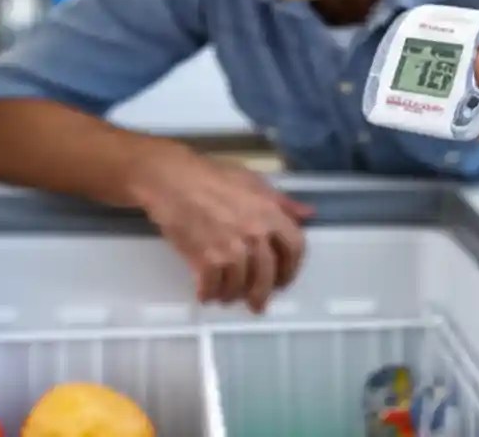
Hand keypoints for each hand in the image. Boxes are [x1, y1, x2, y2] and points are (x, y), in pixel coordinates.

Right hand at [125, 147, 312, 313]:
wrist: (170, 179)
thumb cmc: (210, 175)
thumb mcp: (253, 181)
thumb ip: (281, 202)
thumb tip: (308, 214)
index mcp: (269, 213)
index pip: (295, 248)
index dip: (291, 268)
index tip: (283, 279)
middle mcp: (254, 233)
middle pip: (267, 275)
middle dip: (262, 293)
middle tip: (256, 303)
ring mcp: (229, 248)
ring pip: (239, 286)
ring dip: (232, 295)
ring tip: (226, 297)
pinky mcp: (204, 258)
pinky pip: (213, 287)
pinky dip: (209, 294)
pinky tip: (206, 294)